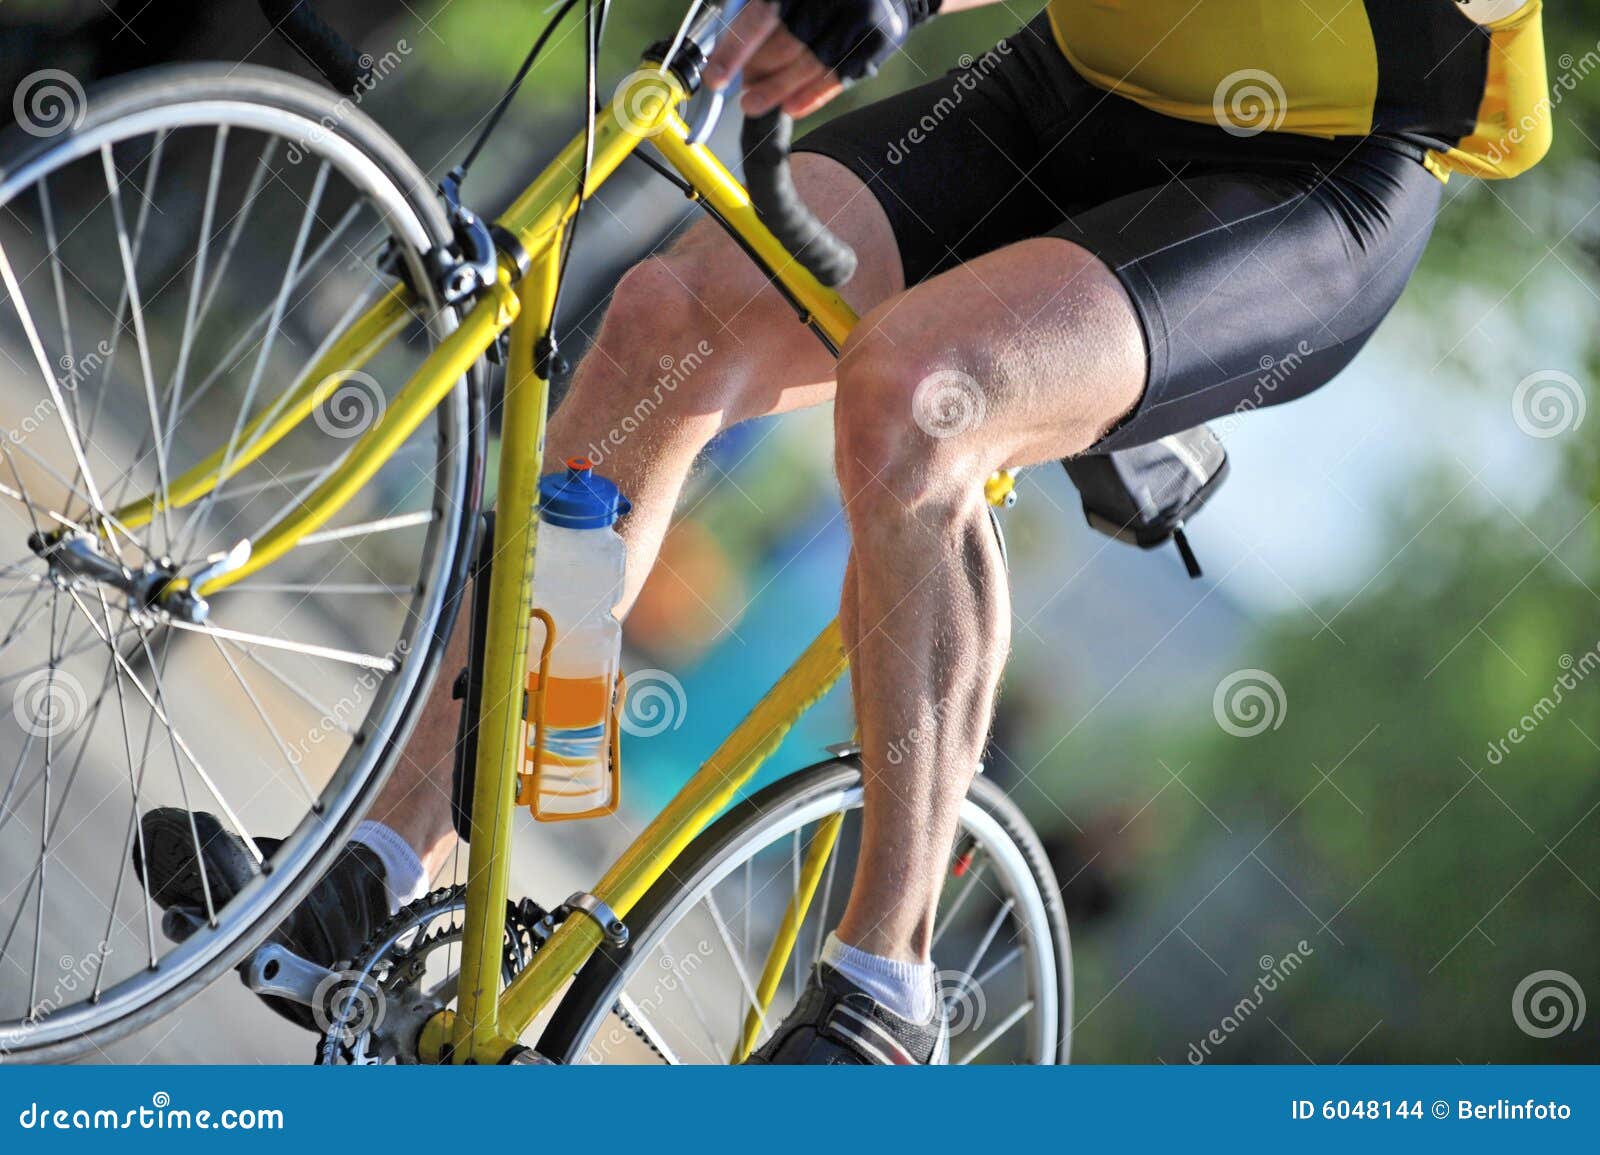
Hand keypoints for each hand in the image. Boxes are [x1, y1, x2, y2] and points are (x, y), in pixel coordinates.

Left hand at [703, 2, 844, 118]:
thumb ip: (757, 10)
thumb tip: (725, 50)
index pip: (760, 18)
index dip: (734, 51)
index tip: (715, 79)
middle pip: (785, 46)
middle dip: (757, 72)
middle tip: (743, 87)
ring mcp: (858, 17)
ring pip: (809, 66)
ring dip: (777, 90)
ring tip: (755, 102)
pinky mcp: (875, 41)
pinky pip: (836, 78)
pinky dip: (811, 96)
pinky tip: (790, 107)